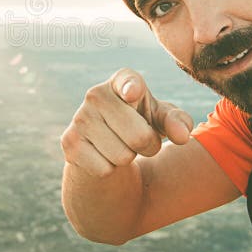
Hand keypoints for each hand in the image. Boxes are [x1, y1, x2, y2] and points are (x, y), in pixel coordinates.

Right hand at [61, 68, 193, 176]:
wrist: (102, 147)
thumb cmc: (139, 124)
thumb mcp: (160, 120)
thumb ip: (177, 122)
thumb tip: (182, 136)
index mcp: (122, 81)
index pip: (128, 82)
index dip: (131, 88)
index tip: (133, 93)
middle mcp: (96, 94)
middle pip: (139, 137)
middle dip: (149, 147)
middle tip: (141, 140)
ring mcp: (80, 117)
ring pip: (122, 156)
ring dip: (128, 158)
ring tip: (120, 145)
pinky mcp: (69, 142)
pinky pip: (105, 169)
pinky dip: (110, 170)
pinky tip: (103, 155)